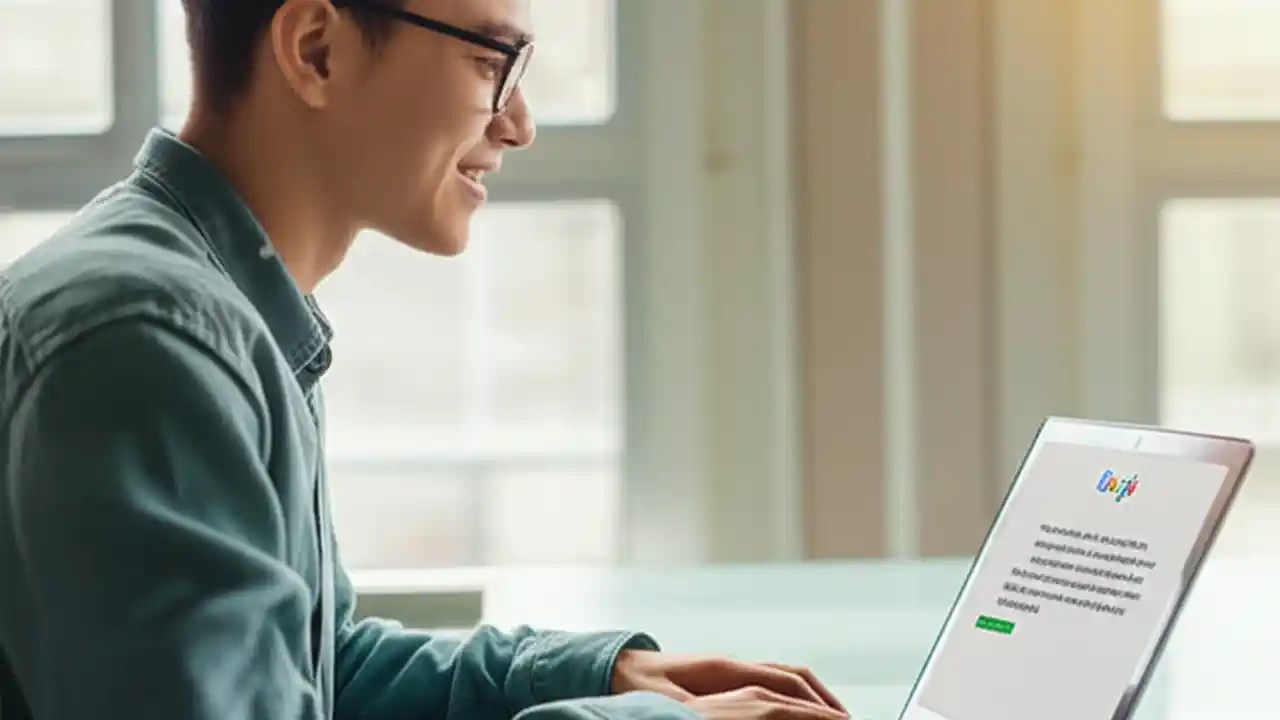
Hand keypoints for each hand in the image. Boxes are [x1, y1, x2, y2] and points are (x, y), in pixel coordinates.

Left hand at [611, 651, 847, 716]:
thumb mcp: (671, 707)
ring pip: (785, 676)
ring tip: (834, 718)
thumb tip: (755, 710)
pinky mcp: (723, 676)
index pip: (784, 685)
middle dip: (824, 702)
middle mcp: (732, 664)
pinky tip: (797, 710)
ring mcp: (729, 668)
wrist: (614, 666)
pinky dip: (794, 694)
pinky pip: (771, 679)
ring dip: (812, 696)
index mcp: (723, 669)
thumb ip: (705, 713)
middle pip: (793, 678)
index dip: (815, 707)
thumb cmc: (636, 687)